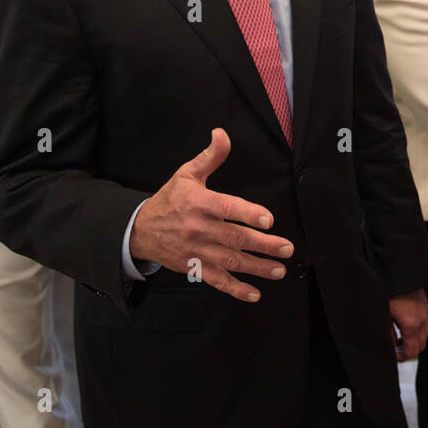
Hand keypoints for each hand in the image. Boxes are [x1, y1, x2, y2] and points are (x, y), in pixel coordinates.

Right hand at [129, 127, 293, 302]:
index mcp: (198, 202)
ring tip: (279, 270)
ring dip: (256, 267)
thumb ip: (210, 156)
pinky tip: (254, 293)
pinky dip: (235, 289)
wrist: (140, 230)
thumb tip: (222, 133)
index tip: (268, 220)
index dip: (248, 214)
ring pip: (230, 261)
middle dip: (263, 245)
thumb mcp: (186, 174)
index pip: (226, 208)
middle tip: (286, 248)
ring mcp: (196, 251)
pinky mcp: (194, 267)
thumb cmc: (170, 199)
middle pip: (234, 238)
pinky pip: (216, 280)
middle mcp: (198, 228)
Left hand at [389, 288, 427, 360]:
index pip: (412, 350)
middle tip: (397, 350)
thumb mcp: (384, 316)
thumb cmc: (390, 292)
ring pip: (425, 333)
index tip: (396, 357)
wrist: (399, 273)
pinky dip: (417, 329)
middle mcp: (421, 319)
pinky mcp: (424, 304)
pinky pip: (425, 322)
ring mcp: (425, 311)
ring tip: (400, 337)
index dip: (403, 357)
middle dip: (410, 350)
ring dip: (414, 339)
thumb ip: (388, 334)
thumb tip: (390, 344)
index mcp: (411, 325)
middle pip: (421, 345)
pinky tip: (405, 323)